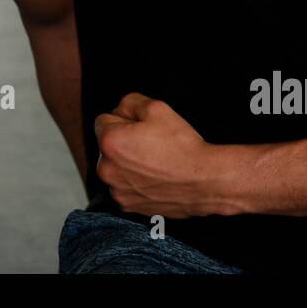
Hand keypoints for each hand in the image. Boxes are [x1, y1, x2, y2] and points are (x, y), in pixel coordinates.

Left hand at [94, 93, 218, 218]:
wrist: (203, 182)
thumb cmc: (181, 145)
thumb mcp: (156, 107)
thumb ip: (129, 102)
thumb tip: (119, 110)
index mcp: (109, 142)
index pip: (103, 120)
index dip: (124, 119)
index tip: (142, 127)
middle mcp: (106, 169)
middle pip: (107, 146)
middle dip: (123, 142)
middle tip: (150, 145)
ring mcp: (116, 190)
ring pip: (115, 167)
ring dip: (127, 163)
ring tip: (155, 163)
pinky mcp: (127, 205)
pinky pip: (124, 186)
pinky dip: (135, 182)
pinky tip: (154, 178)